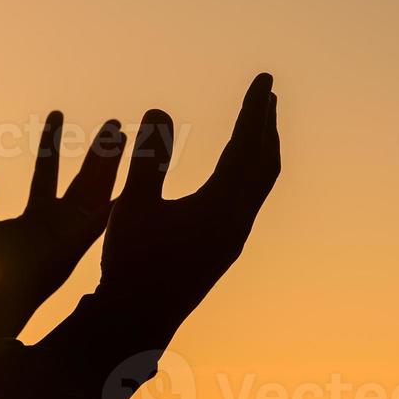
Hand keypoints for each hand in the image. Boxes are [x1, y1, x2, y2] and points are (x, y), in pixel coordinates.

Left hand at [0, 113, 126, 332]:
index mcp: (37, 212)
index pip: (47, 168)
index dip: (52, 141)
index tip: (57, 114)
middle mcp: (60, 219)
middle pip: (83, 177)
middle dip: (98, 151)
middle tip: (114, 125)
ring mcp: (73, 230)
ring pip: (97, 190)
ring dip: (110, 165)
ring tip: (123, 136)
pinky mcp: (80, 242)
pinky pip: (104, 219)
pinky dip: (120, 203)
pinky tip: (137, 184)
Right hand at [96, 73, 281, 335]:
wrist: (137, 320)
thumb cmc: (131, 262)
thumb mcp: (134, 204)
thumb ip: (148, 157)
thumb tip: (159, 111)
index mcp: (221, 207)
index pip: (246, 146)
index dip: (255, 109)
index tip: (265, 78)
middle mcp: (237, 222)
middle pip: (264, 164)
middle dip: (266, 126)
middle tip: (268, 94)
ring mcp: (233, 238)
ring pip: (258, 186)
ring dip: (260, 151)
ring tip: (257, 126)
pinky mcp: (223, 249)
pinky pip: (247, 200)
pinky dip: (248, 174)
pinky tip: (232, 173)